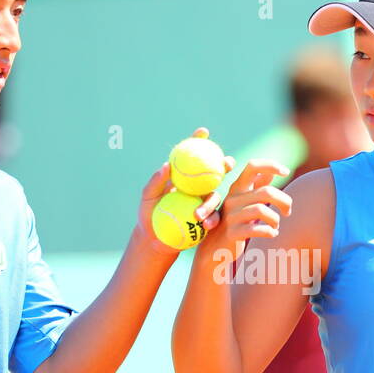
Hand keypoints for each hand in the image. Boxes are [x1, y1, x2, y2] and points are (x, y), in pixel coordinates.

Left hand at [135, 126, 235, 256]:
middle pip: (214, 172)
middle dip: (224, 164)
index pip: (192, 156)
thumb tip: (166, 165)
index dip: (199, 141)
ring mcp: (204, 203)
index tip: (203, 132)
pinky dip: (211, 220)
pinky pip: (214, 218)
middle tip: (226, 163)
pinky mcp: (208, 219)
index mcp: (183, 177)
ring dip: (210, 204)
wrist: (154, 240)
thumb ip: (155, 182)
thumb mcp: (147, 197)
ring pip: (215, 197)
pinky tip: (206, 225)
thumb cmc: (148, 215)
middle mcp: (197, 187)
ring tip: (198, 214)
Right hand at [193, 157, 292, 262]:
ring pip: (262, 210)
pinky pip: (258, 229)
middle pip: (266, 192)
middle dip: (284, 201)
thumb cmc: (235, 222)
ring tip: (276, 225)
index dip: (270, 165)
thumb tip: (269, 172)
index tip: (286, 171)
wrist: (215, 248)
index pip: (252, 167)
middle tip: (288, 211)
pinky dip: (270, 231)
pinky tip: (272, 233)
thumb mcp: (244, 203)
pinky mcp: (233, 233)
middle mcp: (232, 199)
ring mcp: (231, 216)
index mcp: (237, 188)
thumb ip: (256, 188)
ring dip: (275, 219)